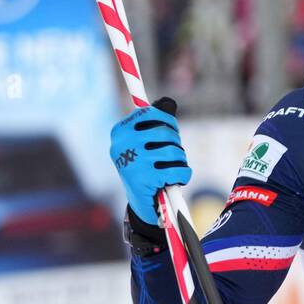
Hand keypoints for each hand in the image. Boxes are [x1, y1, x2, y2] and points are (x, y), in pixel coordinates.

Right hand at [109, 97, 191, 224]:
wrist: (141, 202)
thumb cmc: (145, 166)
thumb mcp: (145, 142)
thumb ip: (155, 121)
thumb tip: (168, 101)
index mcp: (119, 132)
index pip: (150, 114)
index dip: (168, 122)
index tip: (171, 131)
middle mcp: (122, 145)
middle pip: (165, 133)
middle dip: (176, 144)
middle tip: (173, 155)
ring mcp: (133, 163)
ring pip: (174, 152)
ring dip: (180, 161)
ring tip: (173, 168)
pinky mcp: (146, 181)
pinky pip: (179, 170)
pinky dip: (183, 175)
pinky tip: (176, 180)